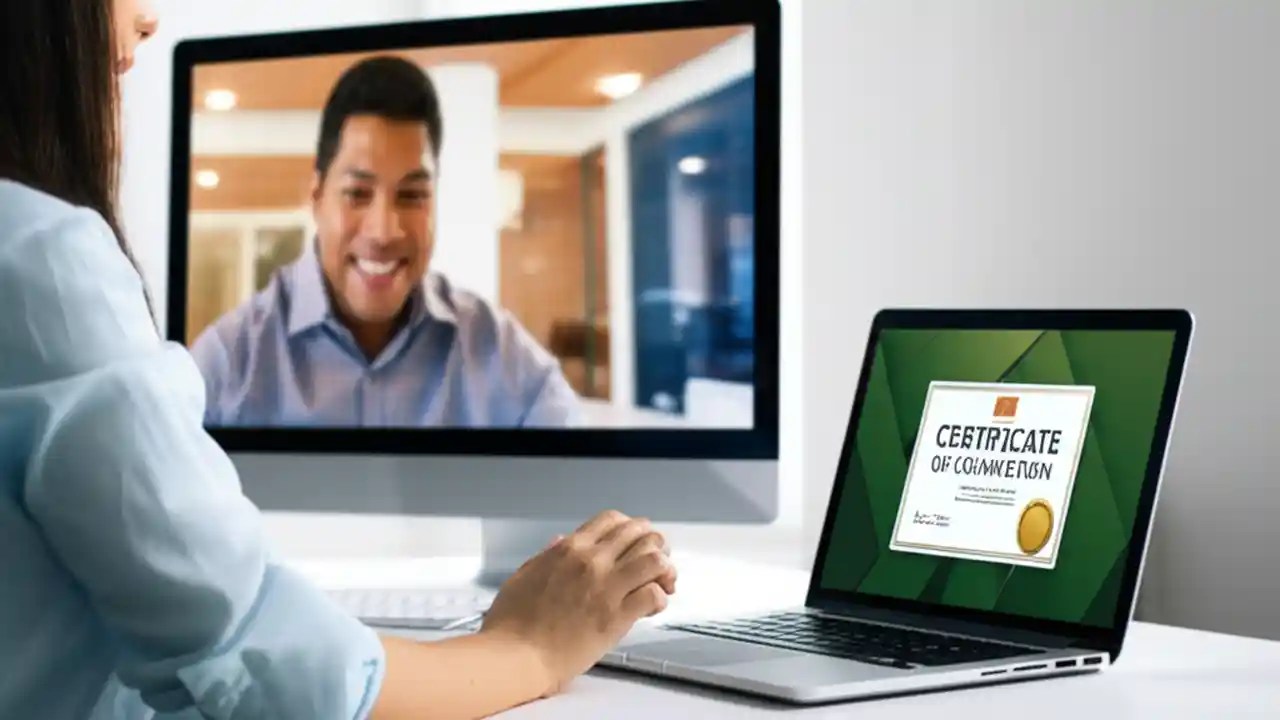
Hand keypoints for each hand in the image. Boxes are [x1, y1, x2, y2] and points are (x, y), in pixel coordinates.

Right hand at [479, 510, 676, 695]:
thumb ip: (547, 556)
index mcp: (569, 549)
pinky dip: (660, 599)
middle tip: (655, 562)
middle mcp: (591, 561)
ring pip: (654, 559)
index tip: (634, 542)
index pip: (613, 520)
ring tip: (661, 583)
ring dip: (663, 569)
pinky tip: (652, 607)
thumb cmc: (512, 623)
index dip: (630, 528)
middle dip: (654, 544)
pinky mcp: (617, 617)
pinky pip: (654, 594)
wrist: (515, 656)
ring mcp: (606, 587)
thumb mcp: (525, 575)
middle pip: (640, 533)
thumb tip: (559, 541)